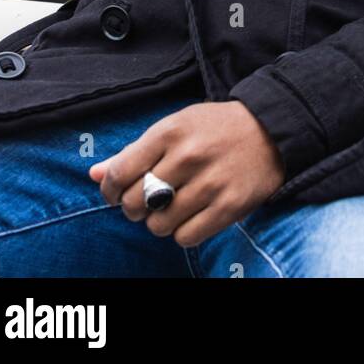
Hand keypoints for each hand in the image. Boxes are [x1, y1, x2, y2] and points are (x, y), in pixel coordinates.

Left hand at [87, 101, 285, 246]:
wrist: (270, 130)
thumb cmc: (214, 128)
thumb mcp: (174, 127)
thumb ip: (134, 152)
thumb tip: (94, 174)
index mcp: (170, 131)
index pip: (119, 173)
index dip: (110, 190)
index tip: (115, 193)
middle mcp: (188, 156)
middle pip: (134, 203)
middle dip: (134, 207)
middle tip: (148, 200)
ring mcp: (210, 183)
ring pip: (158, 225)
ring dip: (160, 221)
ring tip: (173, 206)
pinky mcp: (229, 206)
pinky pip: (185, 237)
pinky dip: (183, 232)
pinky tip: (192, 215)